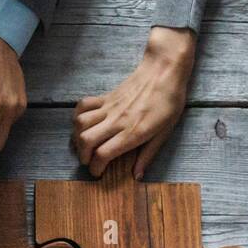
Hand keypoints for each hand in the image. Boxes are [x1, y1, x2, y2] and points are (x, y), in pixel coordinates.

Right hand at [73, 27, 195, 178]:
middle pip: (86, 141)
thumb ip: (148, 155)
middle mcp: (117, 121)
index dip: (95, 168)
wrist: (164, 71)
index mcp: (133, 133)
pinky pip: (83, 106)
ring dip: (77, 137)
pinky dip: (78, 116)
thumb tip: (137, 176)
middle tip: (89, 160)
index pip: (103, 154)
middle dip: (83, 156)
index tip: (98, 172)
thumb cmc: (169, 102)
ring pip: (80, 124)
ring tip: (85, 144)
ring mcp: (109, 108)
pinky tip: (84, 124)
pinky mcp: (105, 98)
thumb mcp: (165, 132)